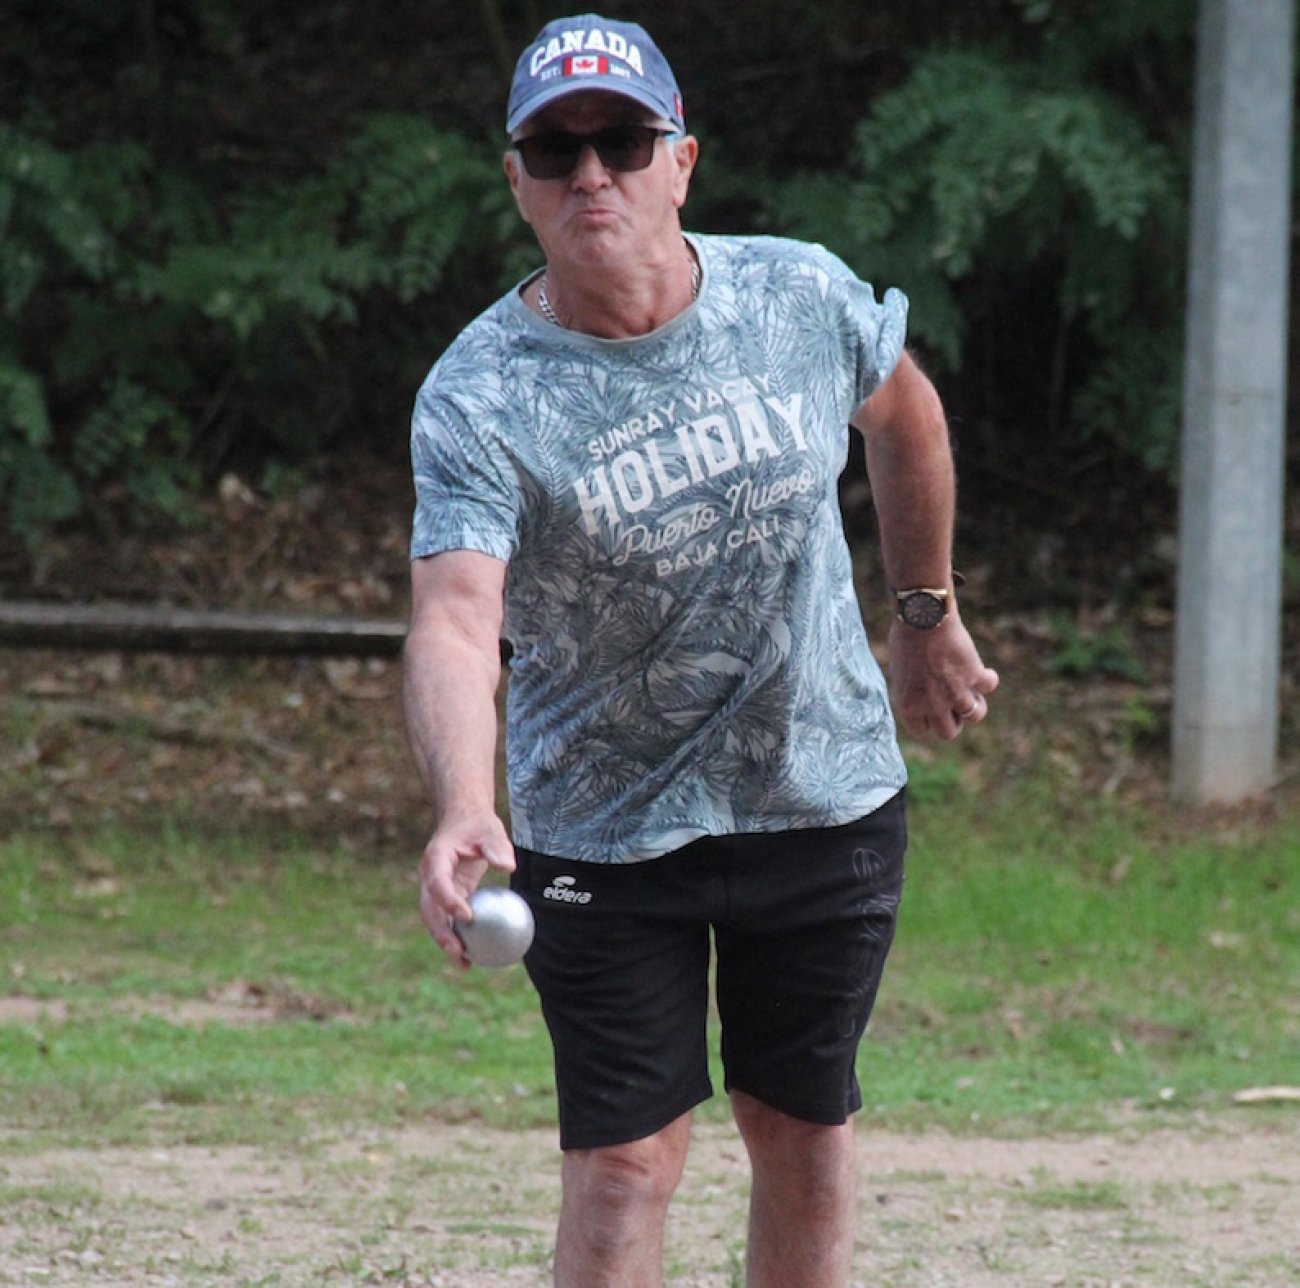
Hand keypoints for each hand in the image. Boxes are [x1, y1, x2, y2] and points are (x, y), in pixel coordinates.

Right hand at [418, 813, 515, 968]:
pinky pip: (448, 918)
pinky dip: (456, 935)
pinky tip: (474, 955)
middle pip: (429, 909)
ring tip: (465, 964)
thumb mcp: (490, 830)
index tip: (467, 917)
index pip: (438, 883)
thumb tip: (508, 868)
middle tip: (459, 952)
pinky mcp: (445, 895)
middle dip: (441, 933)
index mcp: (436, 858)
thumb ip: (497, 848)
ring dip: (446, 941)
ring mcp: (434, 887)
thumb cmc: (477, 824)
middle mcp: (429, 876)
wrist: (463, 819)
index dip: (449, 902)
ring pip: (435, 919)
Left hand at [887, 615, 998, 740]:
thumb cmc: (905, 639)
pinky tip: (982, 670)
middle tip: (952, 701)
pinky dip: (988, 678)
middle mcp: (932, 705)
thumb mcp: (899, 672)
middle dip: (952, 718)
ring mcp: (955, 692)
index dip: (930, 719)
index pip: (923, 730)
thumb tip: (924, 702)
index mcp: (908, 706)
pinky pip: (989, 686)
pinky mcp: (973, 675)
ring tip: (971, 690)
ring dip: (975, 703)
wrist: (921, 616)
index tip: (932, 708)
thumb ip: (911, 692)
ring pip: (974, 715)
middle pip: (949, 732)